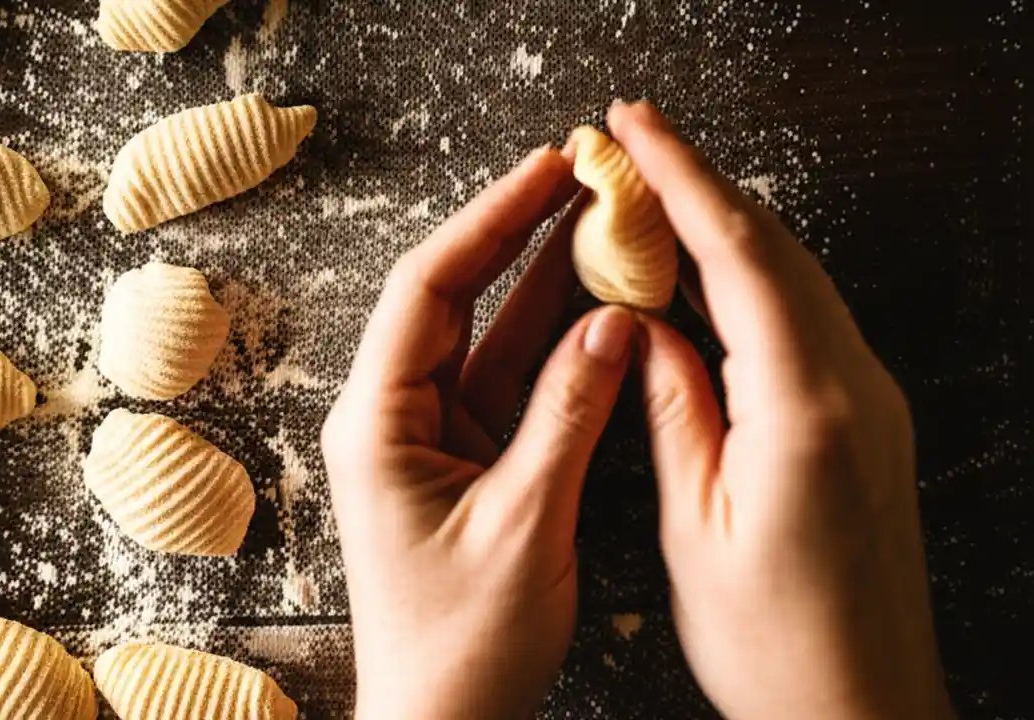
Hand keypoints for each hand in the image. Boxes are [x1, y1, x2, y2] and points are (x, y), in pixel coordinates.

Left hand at [322, 147, 635, 718]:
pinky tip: (597, 307)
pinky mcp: (468, 461)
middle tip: (578, 177)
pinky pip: (514, 386)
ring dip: (543, 286)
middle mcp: (395, 417)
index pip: (429, 289)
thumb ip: (569, 417)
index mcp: (379, 422)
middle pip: (456, 300)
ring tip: (598, 222)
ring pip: (491, 339)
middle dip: (517, 236)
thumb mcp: (525, 525)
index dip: (488, 220)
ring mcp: (433, 437)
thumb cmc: (461, 646)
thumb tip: (611, 325)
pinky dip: (557, 349)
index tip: (544, 170)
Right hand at [611, 102, 953, 719]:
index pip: (741, 256)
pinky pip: (807, 321)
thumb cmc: (776, 645)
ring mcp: (871, 402)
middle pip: (776, 249)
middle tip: (628, 147)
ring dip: (725, 228)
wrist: (864, 710)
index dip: (682, 178)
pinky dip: (750, 281)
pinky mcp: (867, 422)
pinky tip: (704, 283)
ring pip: (795, 278)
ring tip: (652, 201)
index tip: (632, 127)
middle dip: (700, 184)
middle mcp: (854, 388)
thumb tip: (641, 326)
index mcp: (805, 409)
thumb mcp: (695, 526)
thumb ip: (671, 408)